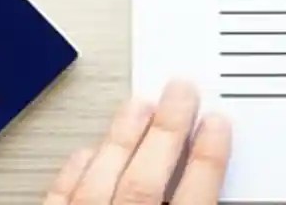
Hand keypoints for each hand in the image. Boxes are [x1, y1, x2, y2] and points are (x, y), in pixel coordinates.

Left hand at [44, 81, 230, 204]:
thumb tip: (226, 190)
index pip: (195, 196)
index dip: (208, 156)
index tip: (217, 124)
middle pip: (146, 179)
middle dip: (167, 129)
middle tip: (181, 91)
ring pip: (100, 180)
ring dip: (121, 138)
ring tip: (138, 104)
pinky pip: (58, 200)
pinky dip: (73, 173)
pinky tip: (85, 152)